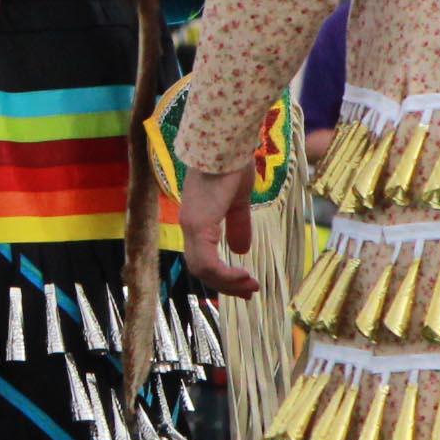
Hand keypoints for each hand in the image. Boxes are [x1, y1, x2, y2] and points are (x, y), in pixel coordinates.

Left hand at [177, 163, 260, 296]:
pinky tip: (244, 276)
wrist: (227, 147)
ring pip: (202, 269)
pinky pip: (208, 262)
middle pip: (200, 268)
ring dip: (227, 282)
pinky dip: (225, 274)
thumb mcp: (239, 202)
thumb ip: (238, 225)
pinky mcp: (198, 225)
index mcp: (197, 219)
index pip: (203, 257)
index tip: (245, 282)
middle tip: (249, 291)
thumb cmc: (232, 166)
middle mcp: (190, 225)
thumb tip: (242, 249)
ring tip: (250, 286)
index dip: (222, 274)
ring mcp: (191, 225)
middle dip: (225, 284)